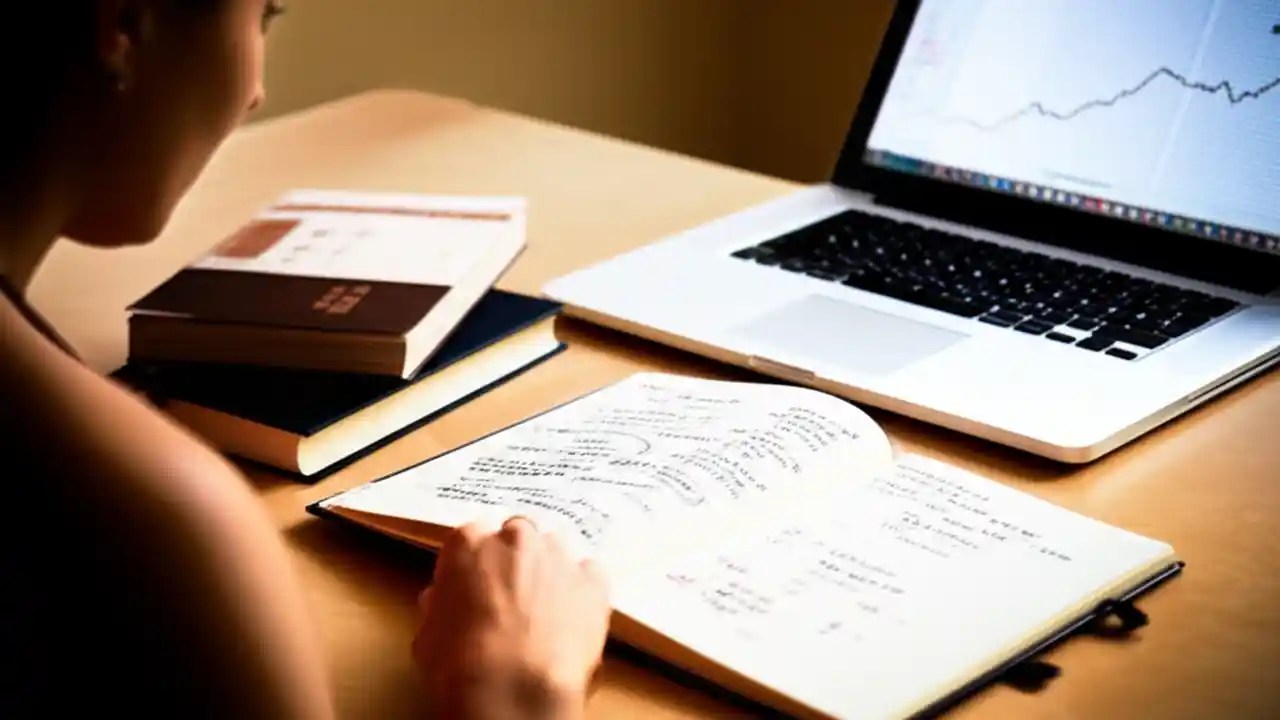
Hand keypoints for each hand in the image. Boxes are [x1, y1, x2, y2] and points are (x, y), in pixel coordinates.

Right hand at [413, 517, 610, 719]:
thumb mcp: (429, 634)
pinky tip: (574, 616)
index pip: (472, 538)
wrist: (512, 688)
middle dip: (515, 559)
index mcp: (468, 543)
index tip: (474, 586)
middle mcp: (516, 538)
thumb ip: (441, 604)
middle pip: (517, 535)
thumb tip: (443, 599)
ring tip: (544, 611)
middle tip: (511, 597)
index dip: (475, 565)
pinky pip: (591, 574)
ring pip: (555, 550)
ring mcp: (558, 556)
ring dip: (549, 571)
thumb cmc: (458, 664)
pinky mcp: (594, 581)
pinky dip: (583, 589)